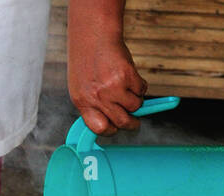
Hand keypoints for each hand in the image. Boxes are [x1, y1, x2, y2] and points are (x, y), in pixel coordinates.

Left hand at [67, 1, 147, 136]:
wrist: (93, 38)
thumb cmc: (87, 62)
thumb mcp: (82, 87)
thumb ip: (93, 105)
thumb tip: (110, 123)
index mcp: (83, 102)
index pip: (98, 128)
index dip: (110, 130)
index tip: (115, 127)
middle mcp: (97, 97)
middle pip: (122, 122)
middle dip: (132, 124)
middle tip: (135, 121)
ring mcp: (112, 88)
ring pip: (135, 106)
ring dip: (136, 100)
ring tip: (129, 90)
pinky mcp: (127, 76)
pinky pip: (141, 90)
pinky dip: (141, 86)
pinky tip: (132, 77)